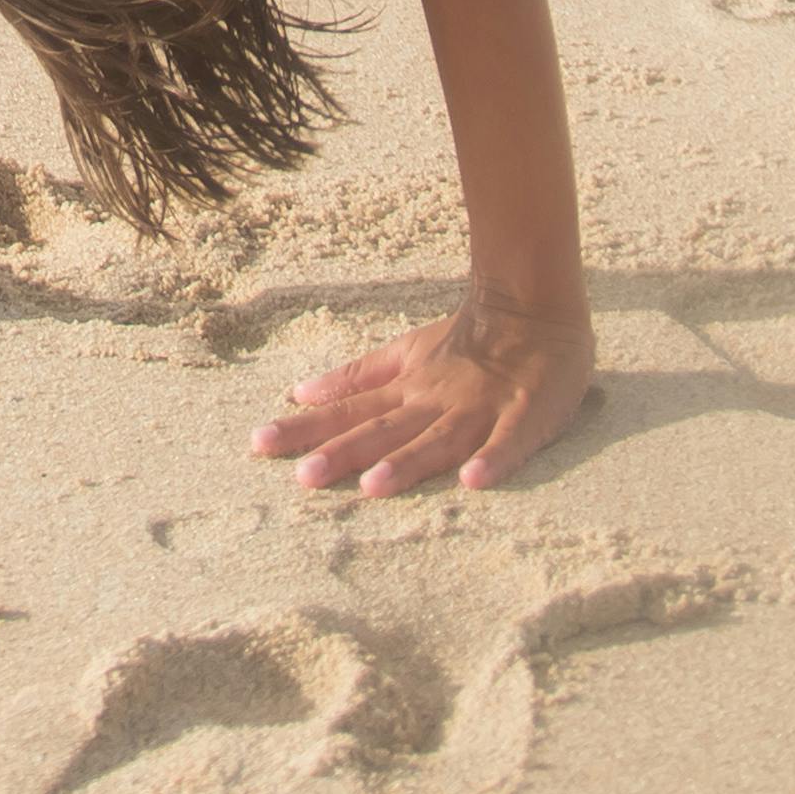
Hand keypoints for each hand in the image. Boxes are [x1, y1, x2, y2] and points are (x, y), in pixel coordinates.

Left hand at [247, 294, 593, 491]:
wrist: (535, 307)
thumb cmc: (466, 338)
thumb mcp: (404, 352)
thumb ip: (356, 377)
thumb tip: (299, 394)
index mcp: (406, 388)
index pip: (347, 411)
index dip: (305, 428)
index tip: (259, 444)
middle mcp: (434, 401)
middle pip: (383, 430)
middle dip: (343, 452)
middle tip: (303, 478)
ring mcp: (479, 409)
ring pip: (438, 438)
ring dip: (407, 461)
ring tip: (373, 486)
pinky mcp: (524, 416)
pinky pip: (509, 442)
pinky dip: (493, 459)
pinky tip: (473, 481)